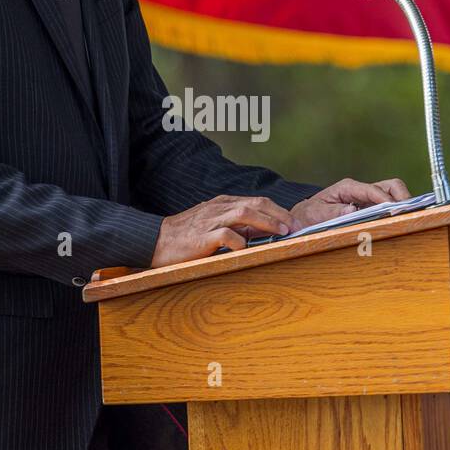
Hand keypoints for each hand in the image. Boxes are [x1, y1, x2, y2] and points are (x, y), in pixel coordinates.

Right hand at [151, 195, 294, 266]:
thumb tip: (263, 233)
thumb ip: (236, 226)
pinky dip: (238, 241)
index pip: (257, 201)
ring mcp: (210, 221)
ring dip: (266, 222)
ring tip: (281, 232)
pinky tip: (246, 248)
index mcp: (223, 203)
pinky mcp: (201, 237)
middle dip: (278, 214)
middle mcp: (219, 208)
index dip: (277, 210)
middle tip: (294, 226)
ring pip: (244, 214)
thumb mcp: (212, 225)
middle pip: (255, 203)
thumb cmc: (186, 236)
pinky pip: (225, 235)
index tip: (292, 222)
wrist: (155, 241)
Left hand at [289, 177, 410, 231]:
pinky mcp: (370, 207)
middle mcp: (361, 190)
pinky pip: (388, 206)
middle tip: (407, 213)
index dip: (386, 200)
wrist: (304, 217)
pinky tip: (398, 222)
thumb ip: (332, 212)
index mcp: (348, 187)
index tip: (395, 210)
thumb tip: (351, 210)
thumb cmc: (308, 214)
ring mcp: (367, 198)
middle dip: (402, 197)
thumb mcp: (316, 213)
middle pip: (391, 186)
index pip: (373, 190)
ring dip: (402, 204)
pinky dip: (396, 211)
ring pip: (393, 194)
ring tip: (407, 218)